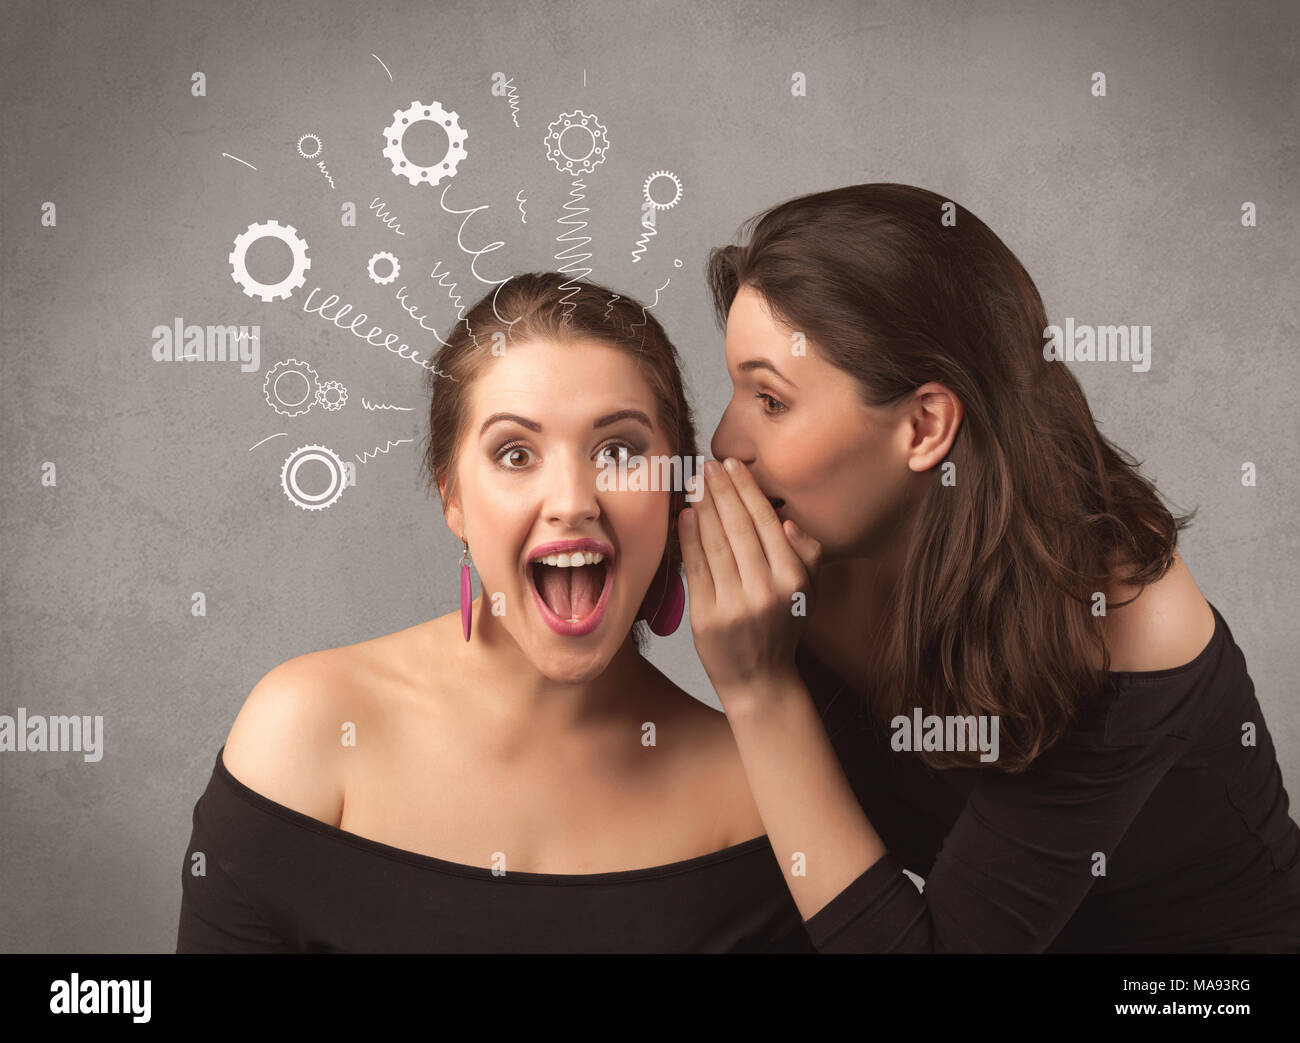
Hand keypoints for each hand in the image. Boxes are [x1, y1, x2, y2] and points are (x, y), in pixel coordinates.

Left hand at [678, 457, 821, 702]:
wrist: (759, 681)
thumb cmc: (783, 627)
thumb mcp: (809, 593)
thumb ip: (808, 555)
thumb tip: (788, 523)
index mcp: (792, 580)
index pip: (765, 523)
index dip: (746, 490)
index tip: (733, 465)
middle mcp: (764, 591)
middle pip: (737, 528)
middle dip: (721, 489)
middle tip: (709, 464)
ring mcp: (733, 605)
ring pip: (714, 543)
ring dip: (703, 507)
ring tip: (695, 483)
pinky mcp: (705, 617)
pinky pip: (695, 568)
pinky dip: (688, 538)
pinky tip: (685, 515)